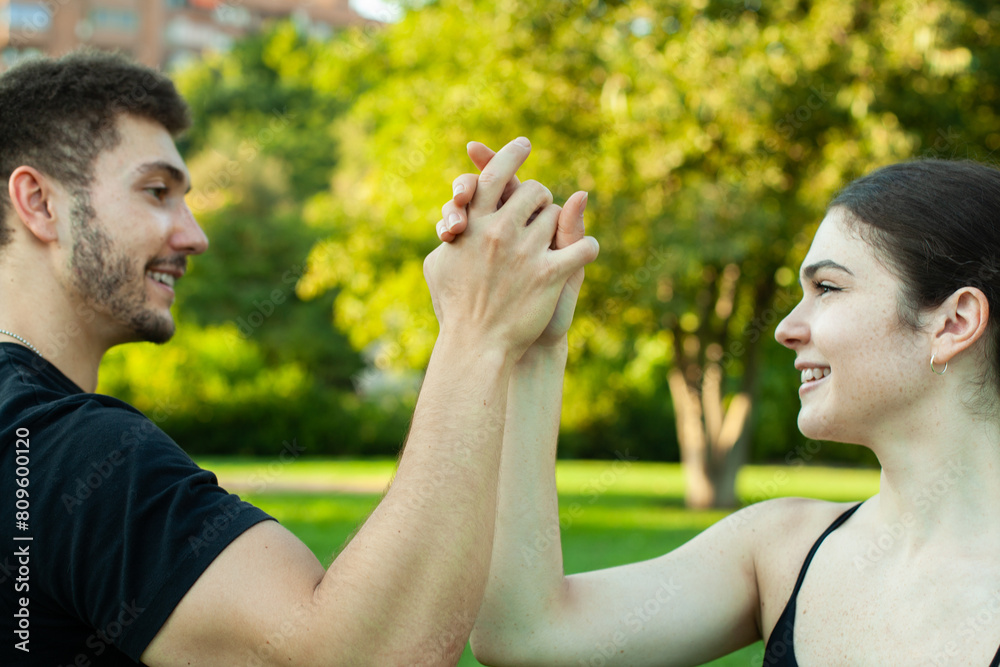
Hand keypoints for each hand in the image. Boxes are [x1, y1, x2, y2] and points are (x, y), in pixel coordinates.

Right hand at [423, 138, 598, 360]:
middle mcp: (499, 230)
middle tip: (539, 210)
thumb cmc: (452, 305)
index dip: (510, 154)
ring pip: (557, 214)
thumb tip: (460, 208)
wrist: (476, 347)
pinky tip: (584, 253)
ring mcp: (526, 251)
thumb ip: (450, 232)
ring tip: (552, 244)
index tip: (524, 143)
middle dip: (539, 198)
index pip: (494, 174)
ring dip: (558, 226)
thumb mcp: (440, 263)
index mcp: (472, 223)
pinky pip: (582, 247)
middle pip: (534, 191)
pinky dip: (587, 248)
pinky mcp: (549, 274)